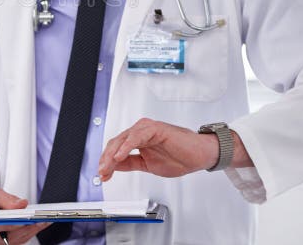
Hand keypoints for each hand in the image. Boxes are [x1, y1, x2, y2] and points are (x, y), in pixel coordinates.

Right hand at [0, 188, 50, 244]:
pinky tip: (38, 225)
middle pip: (4, 236)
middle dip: (23, 228)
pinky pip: (16, 242)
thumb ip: (6, 199)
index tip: (21, 219)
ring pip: (12, 241)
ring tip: (43, 221)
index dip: (6, 224)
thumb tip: (22, 205)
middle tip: (39, 220)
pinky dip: (28, 233)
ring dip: (29, 231)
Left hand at [98, 118, 217, 179]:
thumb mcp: (148, 165)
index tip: (103, 174)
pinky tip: (119, 156)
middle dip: (106, 159)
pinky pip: (135, 137)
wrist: (200, 155)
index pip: (116, 148)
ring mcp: (146, 128)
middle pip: (115, 143)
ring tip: (107, 167)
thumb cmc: (179, 157)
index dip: (107, 161)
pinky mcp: (154, 129)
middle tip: (102, 172)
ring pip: (122, 139)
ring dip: (112, 154)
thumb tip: (114, 166)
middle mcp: (140, 131)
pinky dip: (125, 147)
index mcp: (137, 138)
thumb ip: (130, 163)